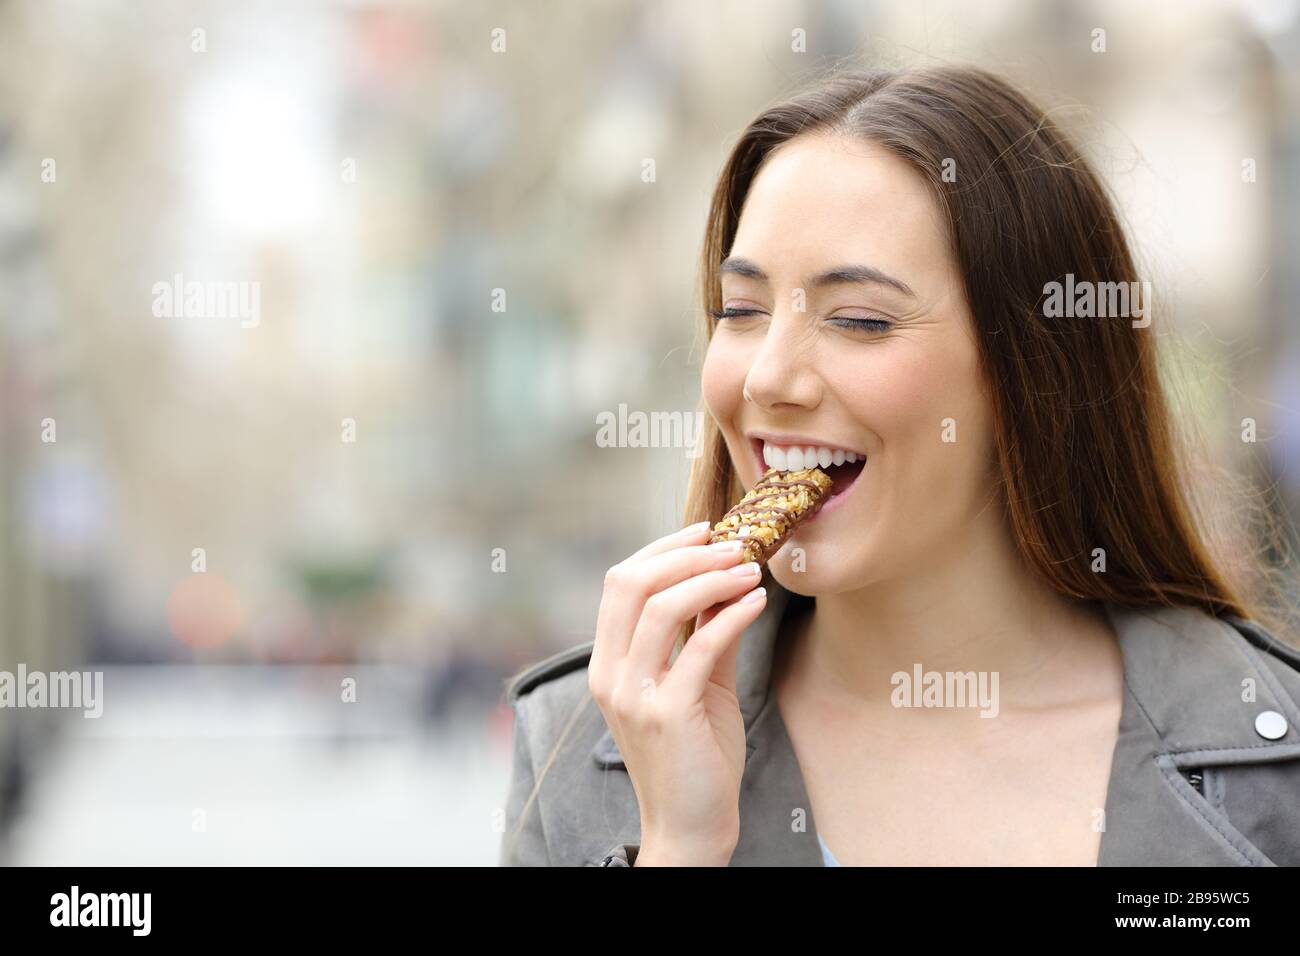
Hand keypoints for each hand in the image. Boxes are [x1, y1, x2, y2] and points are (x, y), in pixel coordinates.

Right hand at [589, 522, 768, 865]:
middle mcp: (609, 675)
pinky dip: (732, 614)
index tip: (705, 531)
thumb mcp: (695, 684)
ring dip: (712, 577)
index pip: (620, 582)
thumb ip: (702, 634)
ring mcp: (633, 695)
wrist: (690, 826)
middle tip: (733, 543)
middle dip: (685, 554)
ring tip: (751, 568)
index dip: (662, 548)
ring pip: (662, 608)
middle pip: (631, 584)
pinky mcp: (666, 714)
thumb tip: (726, 578)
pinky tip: (758, 602)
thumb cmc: (694, 756)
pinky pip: (700, 647)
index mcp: (606, 663)